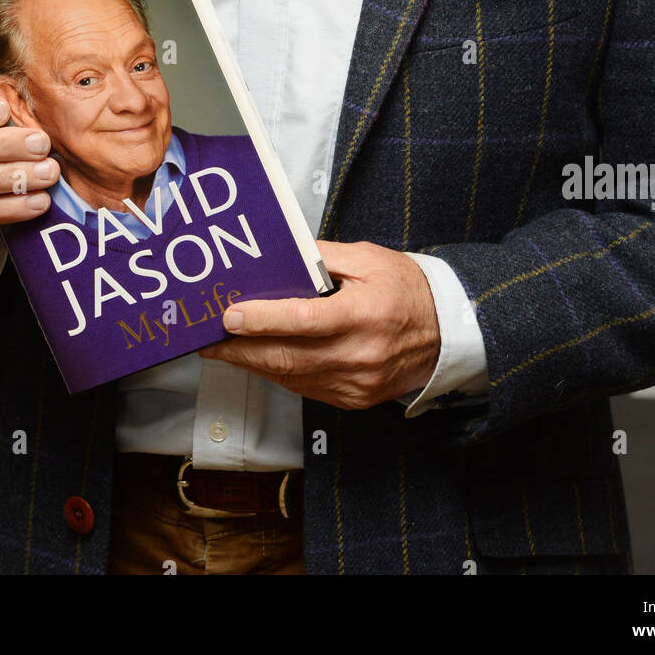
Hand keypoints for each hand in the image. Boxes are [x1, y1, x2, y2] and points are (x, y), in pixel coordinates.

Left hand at [198, 240, 440, 408]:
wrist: (446, 331)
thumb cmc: (407, 289)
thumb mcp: (369, 259)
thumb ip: (322, 256)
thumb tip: (281, 256)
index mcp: (365, 314)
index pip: (305, 320)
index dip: (264, 319)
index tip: (230, 315)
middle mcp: (360, 354)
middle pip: (288, 357)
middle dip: (241, 350)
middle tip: (208, 339)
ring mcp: (357, 382)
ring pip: (292, 377)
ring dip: (254, 364)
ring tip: (224, 348)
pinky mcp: (354, 398)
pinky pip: (306, 388)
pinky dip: (279, 374)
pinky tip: (260, 359)